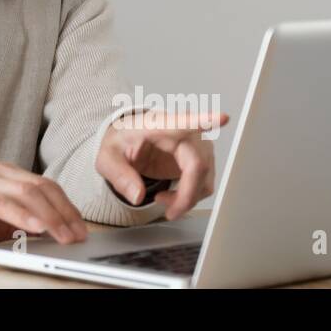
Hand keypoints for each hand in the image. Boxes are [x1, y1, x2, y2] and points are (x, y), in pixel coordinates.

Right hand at [0, 160, 87, 252]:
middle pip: (40, 187)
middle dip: (64, 213)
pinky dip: (21, 215)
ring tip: (63, 235)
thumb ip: (25, 218)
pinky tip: (36, 227)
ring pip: (25, 193)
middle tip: (78, 235)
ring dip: (49, 216)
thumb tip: (58, 229)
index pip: (45, 185)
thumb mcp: (0, 221)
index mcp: (5, 173)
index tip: (81, 228)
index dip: (67, 206)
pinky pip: (0, 203)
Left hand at [96, 110, 229, 220]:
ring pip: (204, 178)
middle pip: (198, 165)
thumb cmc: (120, 142)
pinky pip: (204, 183)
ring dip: (186, 197)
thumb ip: (119, 174)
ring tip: (162, 200)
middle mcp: (182, 132)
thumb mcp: (107, 157)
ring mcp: (195, 145)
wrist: (127, 141)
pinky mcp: (200, 158)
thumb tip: (137, 195)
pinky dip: (190, 196)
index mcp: (158, 124)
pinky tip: (172, 196)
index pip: (183, 122)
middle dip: (186, 195)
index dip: (205, 120)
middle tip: (169, 212)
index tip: (223, 118)